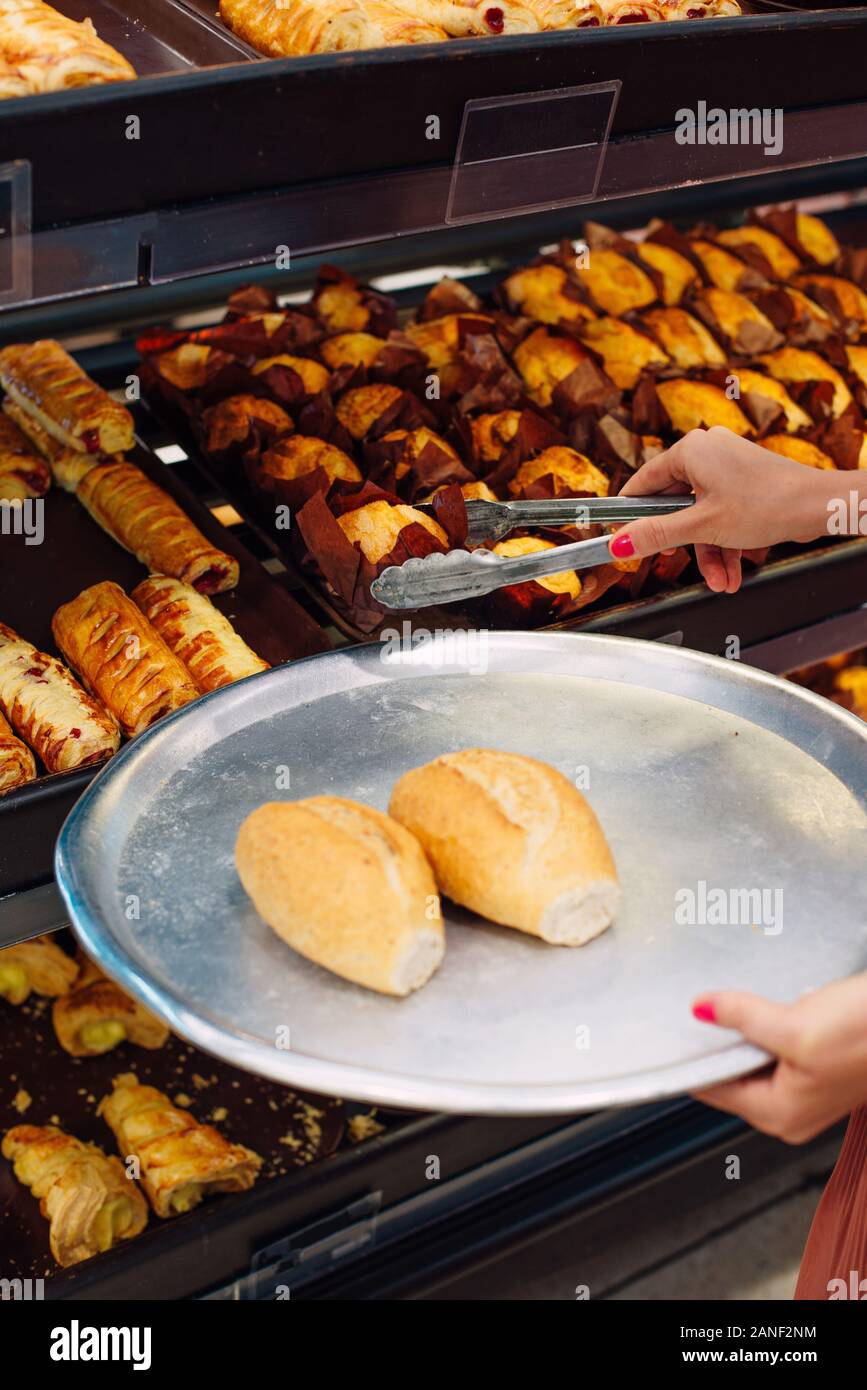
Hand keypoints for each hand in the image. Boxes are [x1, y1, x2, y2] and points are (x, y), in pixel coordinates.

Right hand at [609, 427, 844, 593]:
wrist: (818, 506)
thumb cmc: (767, 503)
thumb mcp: (701, 526)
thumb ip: (656, 534)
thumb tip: (621, 542)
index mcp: (691, 450)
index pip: (644, 483)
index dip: (632, 513)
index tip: (621, 535)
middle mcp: (708, 452)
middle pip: (676, 505)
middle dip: (683, 545)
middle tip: (673, 562)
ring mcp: (729, 467)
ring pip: (702, 517)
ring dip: (708, 553)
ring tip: (718, 580)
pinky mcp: (746, 483)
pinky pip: (722, 515)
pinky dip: (725, 544)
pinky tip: (730, 572)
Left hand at [691, 973, 866, 1142]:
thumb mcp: (795, 1025)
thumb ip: (742, 1018)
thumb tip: (701, 1009)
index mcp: (780, 1114)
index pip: (713, 1089)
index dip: (691, 1058)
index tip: (668, 1031)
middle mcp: (791, 1110)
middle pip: (731, 1074)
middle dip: (718, 1042)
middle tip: (701, 1006)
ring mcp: (808, 1088)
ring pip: (753, 1057)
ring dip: (744, 1031)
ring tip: (734, 1003)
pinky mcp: (821, 1065)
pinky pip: (776, 1046)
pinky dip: (767, 1025)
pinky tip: (769, 1004)